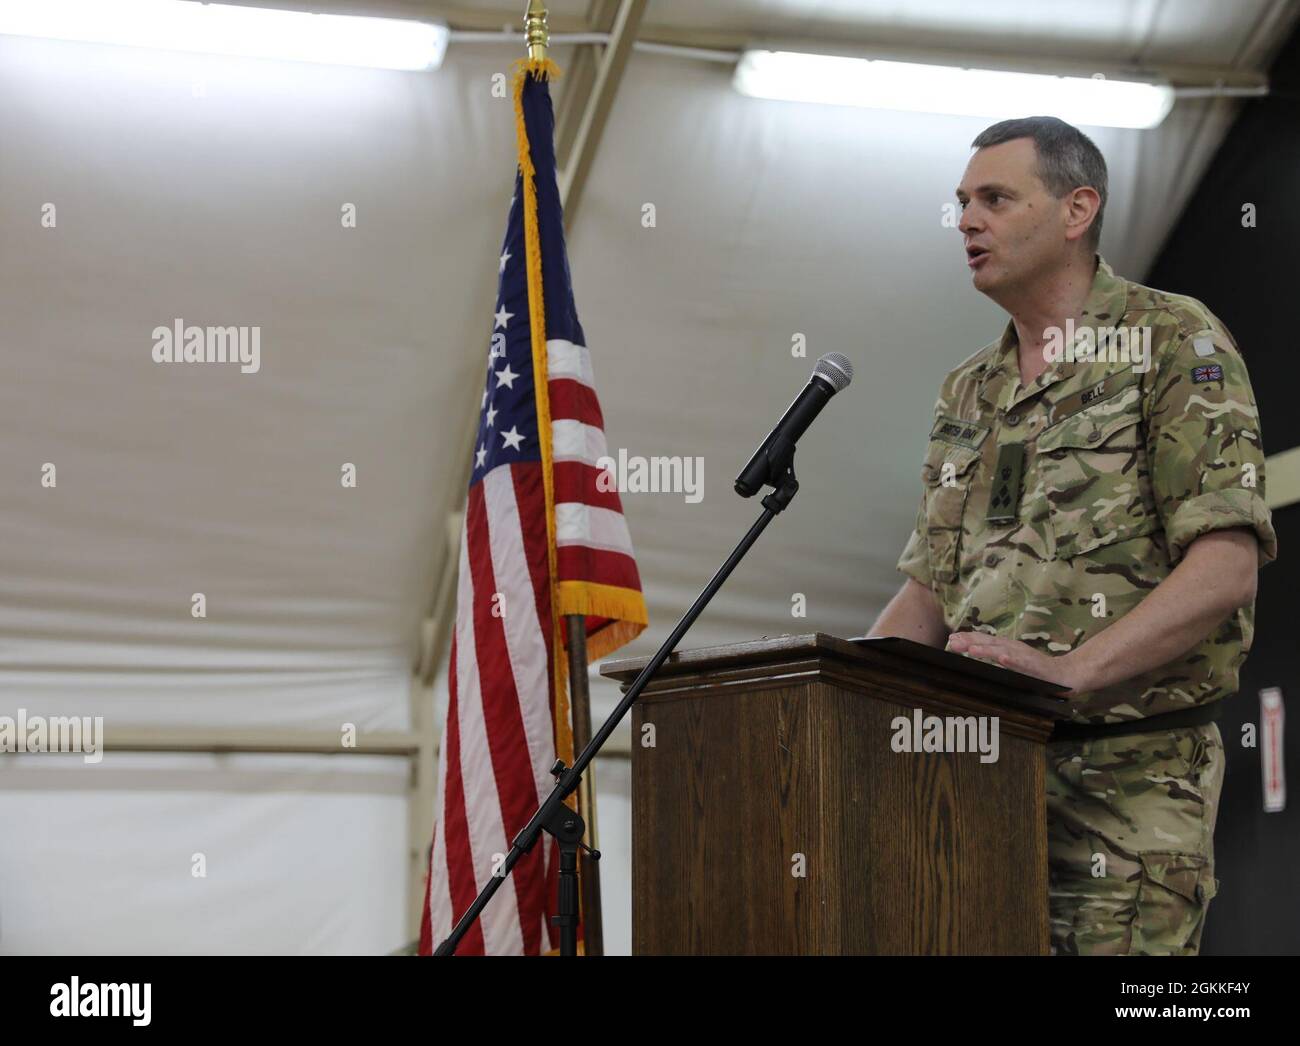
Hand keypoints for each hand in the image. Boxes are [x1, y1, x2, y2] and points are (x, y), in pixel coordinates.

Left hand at [945, 631, 1089, 694]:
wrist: (1066, 674)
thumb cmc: (1036, 669)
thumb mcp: (1013, 660)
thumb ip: (996, 657)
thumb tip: (974, 655)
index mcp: (1007, 647)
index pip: (984, 640)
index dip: (968, 638)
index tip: (951, 639)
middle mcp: (1013, 648)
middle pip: (989, 642)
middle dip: (970, 641)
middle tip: (953, 642)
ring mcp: (1024, 656)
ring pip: (1003, 651)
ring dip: (987, 650)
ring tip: (972, 649)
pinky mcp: (1036, 667)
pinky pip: (1023, 663)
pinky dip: (1012, 660)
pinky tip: (1003, 659)